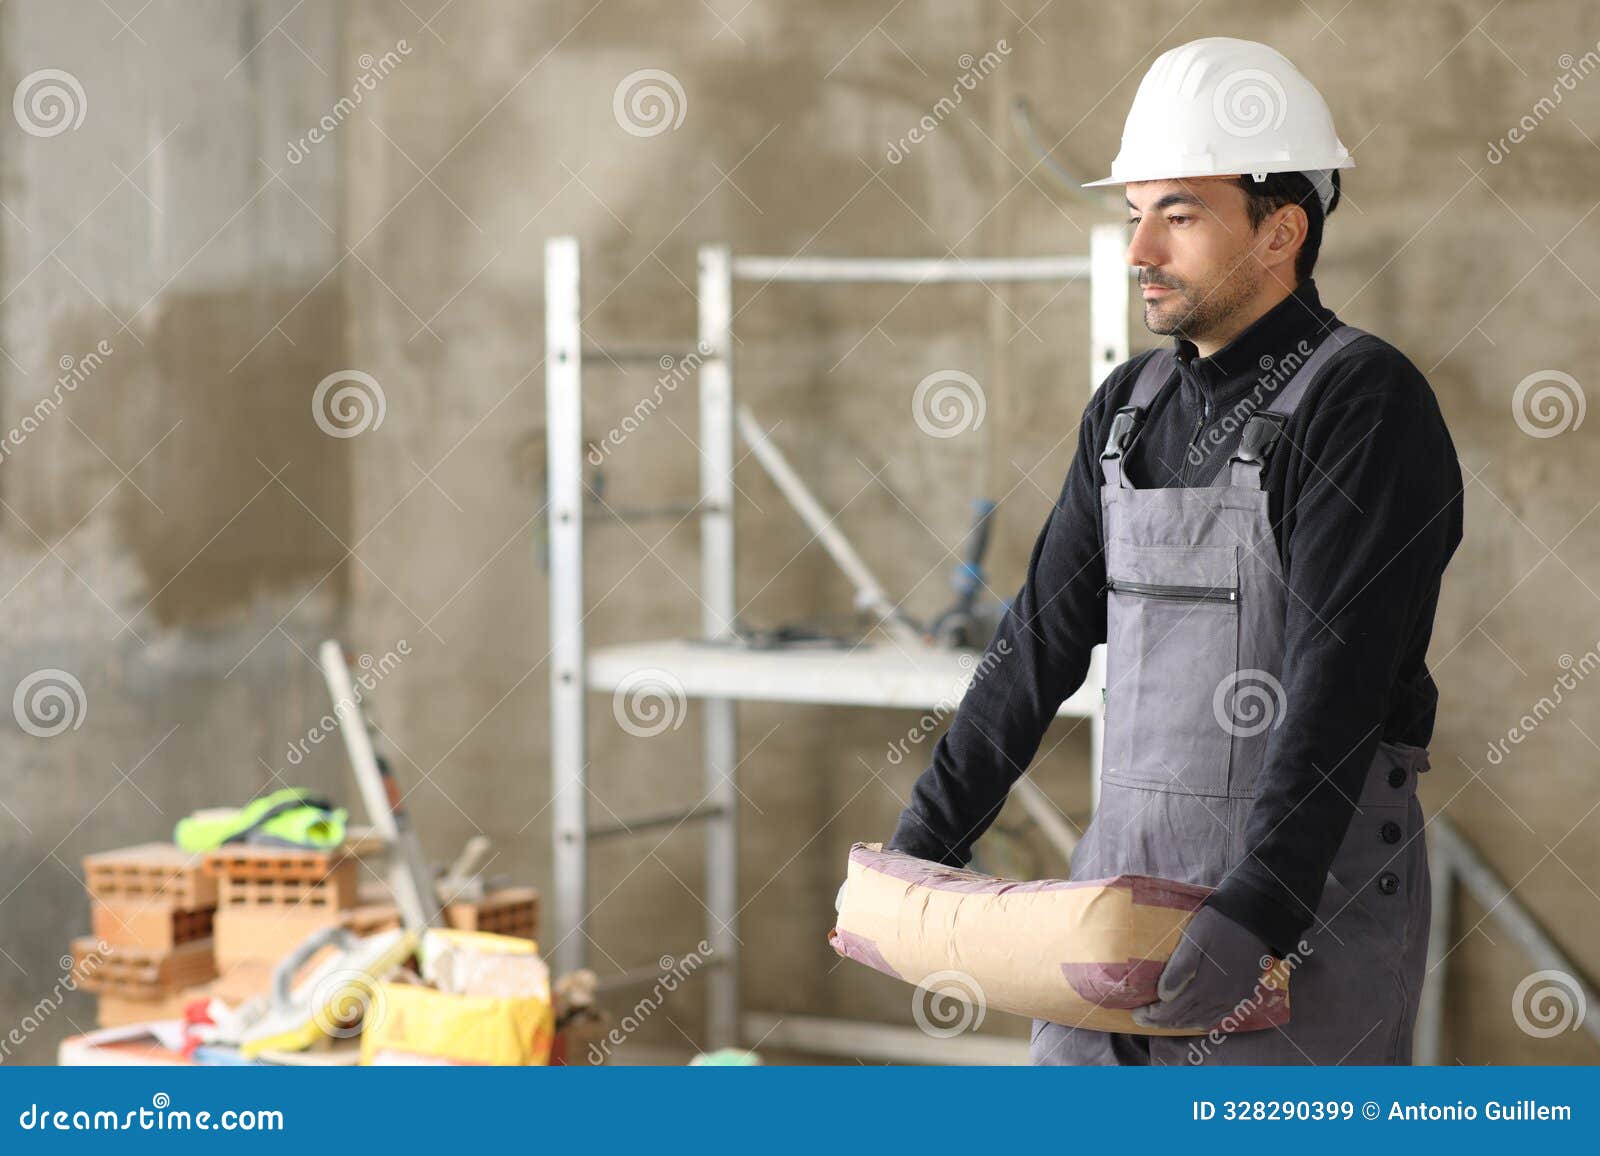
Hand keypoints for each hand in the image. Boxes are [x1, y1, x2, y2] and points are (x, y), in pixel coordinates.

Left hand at [1130, 905, 1273, 1030]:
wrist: (1254, 919)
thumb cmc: (1218, 924)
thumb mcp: (1194, 938)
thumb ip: (1180, 967)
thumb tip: (1163, 995)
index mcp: (1205, 986)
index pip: (1172, 1012)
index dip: (1152, 1016)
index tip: (1136, 1013)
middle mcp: (1220, 999)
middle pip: (1185, 1020)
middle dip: (1161, 1022)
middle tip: (1142, 1018)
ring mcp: (1234, 1000)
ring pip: (1201, 1022)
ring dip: (1179, 1023)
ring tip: (1162, 1019)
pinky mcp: (1244, 996)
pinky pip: (1219, 1018)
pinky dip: (1201, 1021)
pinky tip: (1192, 1016)